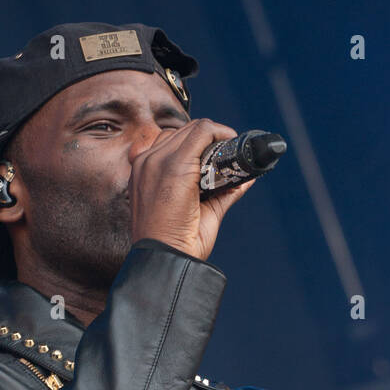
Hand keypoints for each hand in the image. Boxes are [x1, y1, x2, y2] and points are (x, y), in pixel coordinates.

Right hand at [128, 117, 255, 262]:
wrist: (166, 261)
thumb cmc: (178, 243)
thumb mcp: (198, 211)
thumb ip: (220, 191)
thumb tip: (245, 180)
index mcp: (144, 173)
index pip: (168, 141)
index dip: (196, 143)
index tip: (215, 154)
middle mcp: (146, 163)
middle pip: (182, 132)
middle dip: (208, 138)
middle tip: (228, 154)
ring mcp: (157, 162)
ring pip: (193, 129)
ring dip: (214, 136)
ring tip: (228, 151)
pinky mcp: (175, 166)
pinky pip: (201, 133)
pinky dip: (220, 133)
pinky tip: (231, 141)